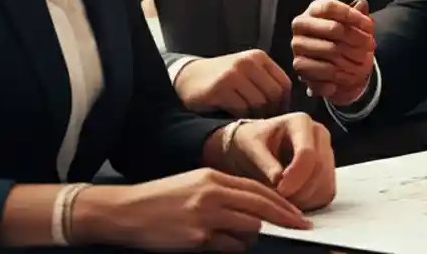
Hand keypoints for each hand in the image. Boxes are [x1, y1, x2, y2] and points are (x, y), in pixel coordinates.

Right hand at [72, 168, 308, 251]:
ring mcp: (204, 217)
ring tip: (245, 238)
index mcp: (213, 178)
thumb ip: (225, 192)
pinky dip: (233, 248)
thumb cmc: (161, 199)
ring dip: (253, 236)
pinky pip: (228, 246)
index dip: (282, 202)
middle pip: (261, 206)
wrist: (124, 212)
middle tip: (301, 227)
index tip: (298, 214)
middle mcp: (212, 194)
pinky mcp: (196, 238)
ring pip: (249, 228)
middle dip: (285, 218)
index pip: (258, 189)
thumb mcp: (195, 184)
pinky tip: (224, 246)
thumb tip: (256, 208)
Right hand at [174, 50, 291, 117]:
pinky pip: (241, 110)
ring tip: (249, 119)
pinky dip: (241, 117)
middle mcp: (247, 62)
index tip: (277, 113)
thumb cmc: (223, 78)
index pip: (284, 83)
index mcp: (258, 57)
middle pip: (273, 95)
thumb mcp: (247, 72)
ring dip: (255, 116)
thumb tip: (289, 105)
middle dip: (271, 111)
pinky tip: (234, 116)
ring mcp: (233, 74)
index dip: (284, 102)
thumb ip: (266, 81)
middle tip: (262, 120)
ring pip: (258, 103)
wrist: (187, 77)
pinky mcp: (220, 88)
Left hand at [226, 113, 336, 211]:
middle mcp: (320, 134)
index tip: (279, 190)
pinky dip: (311, 201)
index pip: (307, 153)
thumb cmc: (252, 143)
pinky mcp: (329, 170)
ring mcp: (328, 152)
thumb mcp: (251, 148)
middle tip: (278, 200)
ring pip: (326, 182)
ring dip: (305, 198)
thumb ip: (265, 162)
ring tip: (282, 200)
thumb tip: (278, 180)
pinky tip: (293, 200)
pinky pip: (326, 192)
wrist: (256, 145)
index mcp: (301, 122)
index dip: (295, 175)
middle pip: (320, 169)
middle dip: (300, 190)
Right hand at [291, 0, 374, 104]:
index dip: (351, 15)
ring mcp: (297, 45)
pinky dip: (341, 72)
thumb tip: (362, 3)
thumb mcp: (353, 25)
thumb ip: (358, 14)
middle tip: (370, 45)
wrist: (332, 66)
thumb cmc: (344, 39)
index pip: (330, 7)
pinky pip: (324, 69)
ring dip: (353, 56)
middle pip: (333, 27)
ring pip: (331, 49)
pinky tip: (349, 72)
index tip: (369, 26)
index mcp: (314, 10)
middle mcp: (301, 25)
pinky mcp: (299, 64)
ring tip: (363, 59)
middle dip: (357, 38)